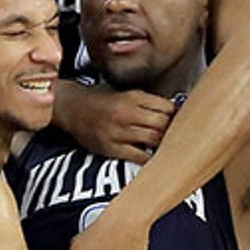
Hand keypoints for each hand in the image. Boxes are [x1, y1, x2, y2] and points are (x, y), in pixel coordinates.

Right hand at [56, 83, 172, 162]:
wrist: (71, 108)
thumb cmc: (100, 100)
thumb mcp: (124, 93)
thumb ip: (146, 101)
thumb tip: (173, 112)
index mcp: (132, 97)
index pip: (166, 107)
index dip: (176, 114)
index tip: (178, 118)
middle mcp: (126, 113)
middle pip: (163, 124)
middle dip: (172, 129)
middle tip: (175, 133)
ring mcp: (118, 132)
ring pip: (154, 139)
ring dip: (162, 142)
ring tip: (164, 143)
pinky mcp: (112, 148)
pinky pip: (139, 157)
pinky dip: (149, 157)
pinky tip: (152, 155)